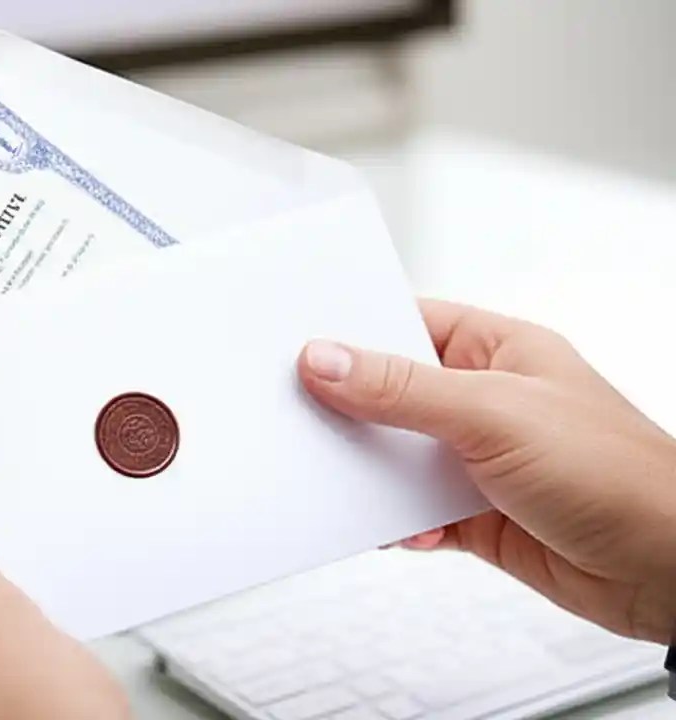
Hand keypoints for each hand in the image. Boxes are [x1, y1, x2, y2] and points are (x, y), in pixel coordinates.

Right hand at [298, 299, 675, 643]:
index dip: (351, 333)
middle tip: (303, 419)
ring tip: (341, 480)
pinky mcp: (475, 515)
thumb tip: (326, 360)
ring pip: (394, 457)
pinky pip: (410, 513)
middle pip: (389, 394)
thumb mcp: (493, 415)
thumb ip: (401, 390)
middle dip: (349, 411)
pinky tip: (396, 530)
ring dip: (368, 474)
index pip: (404, 324)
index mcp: (497, 350)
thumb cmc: (618, 474)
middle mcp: (485, 400)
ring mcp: (478, 459)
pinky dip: (395, 524)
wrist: (671, 570)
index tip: (298, 348)